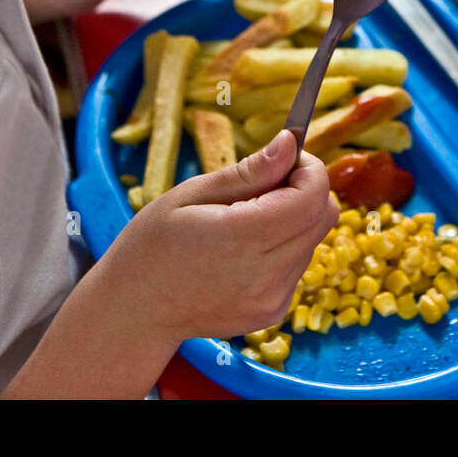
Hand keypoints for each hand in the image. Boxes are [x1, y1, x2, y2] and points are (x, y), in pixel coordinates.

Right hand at [111, 132, 338, 342]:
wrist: (133, 312)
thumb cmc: (151, 246)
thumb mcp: (191, 194)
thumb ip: (249, 172)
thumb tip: (289, 144)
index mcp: (243, 240)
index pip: (312, 196)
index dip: (308, 168)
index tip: (284, 159)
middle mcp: (267, 275)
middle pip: (324, 216)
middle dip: (305, 189)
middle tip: (262, 185)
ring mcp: (273, 299)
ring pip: (312, 239)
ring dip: (292, 218)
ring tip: (244, 220)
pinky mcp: (273, 312)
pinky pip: (297, 264)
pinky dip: (283, 246)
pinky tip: (244, 249)